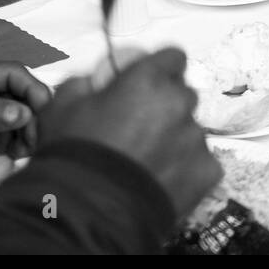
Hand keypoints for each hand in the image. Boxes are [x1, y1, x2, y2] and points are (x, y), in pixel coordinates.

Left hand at [0, 59, 51, 199]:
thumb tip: (24, 113)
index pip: (14, 73)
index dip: (33, 89)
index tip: (45, 112)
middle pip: (22, 95)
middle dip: (33, 115)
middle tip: (35, 141)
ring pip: (21, 116)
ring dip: (28, 131)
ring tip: (24, 152)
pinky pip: (13, 134)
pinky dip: (19, 143)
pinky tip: (15, 155)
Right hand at [37, 48, 220, 218]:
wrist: (88, 211)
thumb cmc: (73, 155)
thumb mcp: (61, 107)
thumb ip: (84, 83)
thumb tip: (92, 82)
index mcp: (149, 80)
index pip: (172, 58)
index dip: (159, 69)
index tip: (147, 82)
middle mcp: (179, 102)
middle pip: (182, 95)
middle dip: (164, 106)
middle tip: (138, 128)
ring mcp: (196, 137)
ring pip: (190, 130)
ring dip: (173, 139)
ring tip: (144, 161)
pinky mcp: (207, 170)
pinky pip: (199, 162)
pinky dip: (184, 169)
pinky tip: (157, 180)